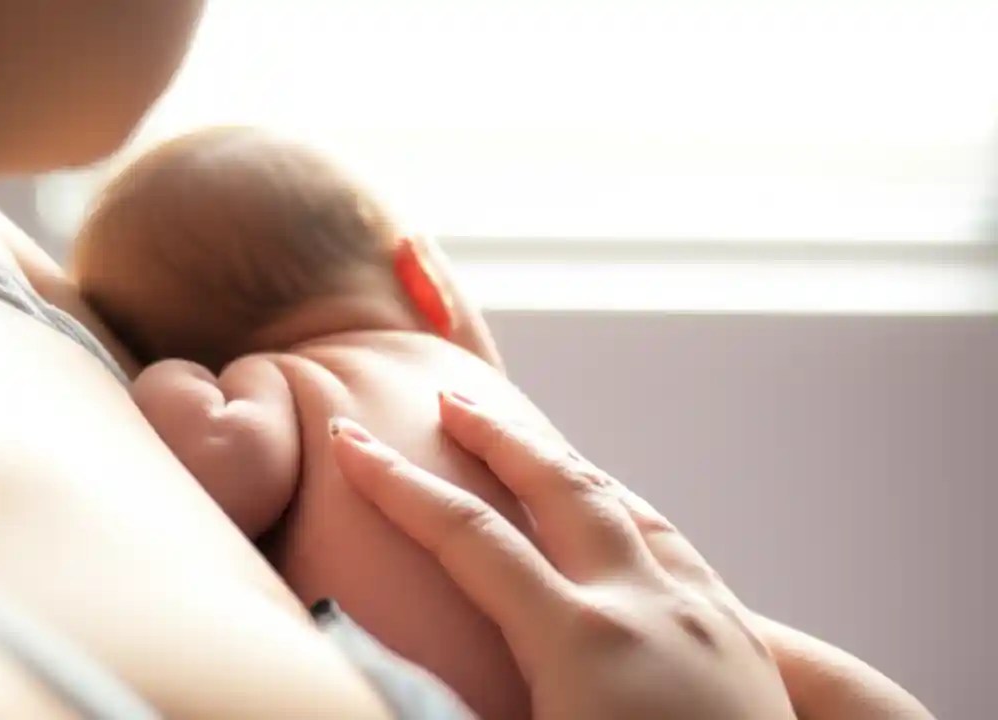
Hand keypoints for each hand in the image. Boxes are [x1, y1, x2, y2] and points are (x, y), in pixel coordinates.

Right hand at [328, 392, 794, 719]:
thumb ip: (447, 712)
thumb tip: (383, 686)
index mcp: (583, 643)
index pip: (467, 537)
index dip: (397, 485)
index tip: (352, 441)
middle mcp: (647, 607)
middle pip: (559, 486)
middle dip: (497, 435)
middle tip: (451, 399)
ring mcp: (704, 615)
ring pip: (628, 504)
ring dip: (565, 463)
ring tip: (529, 444)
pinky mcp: (740, 639)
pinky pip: (674, 544)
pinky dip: (628, 509)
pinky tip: (619, 518)